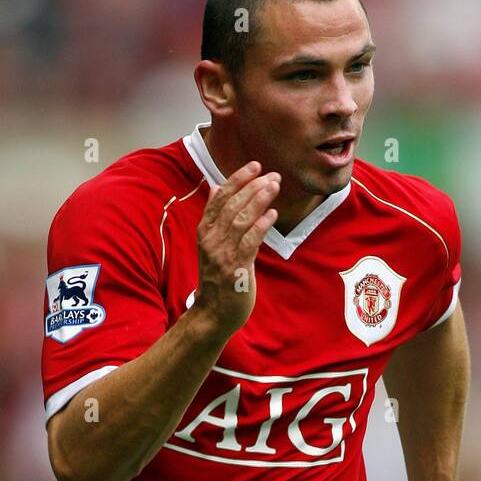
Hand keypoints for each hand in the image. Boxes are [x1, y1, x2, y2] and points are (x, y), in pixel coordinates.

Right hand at [192, 161, 279, 340]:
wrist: (213, 314)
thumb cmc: (217, 278)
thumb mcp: (211, 244)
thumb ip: (216, 216)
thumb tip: (217, 187)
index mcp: (205, 231)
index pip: (220, 197)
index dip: (237, 179)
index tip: (255, 165)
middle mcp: (211, 240)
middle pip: (233, 205)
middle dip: (254, 186)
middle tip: (273, 175)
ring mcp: (222, 254)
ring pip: (241, 220)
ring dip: (260, 200)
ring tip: (275, 187)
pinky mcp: (235, 269)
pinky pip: (249, 242)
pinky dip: (261, 226)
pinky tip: (272, 215)